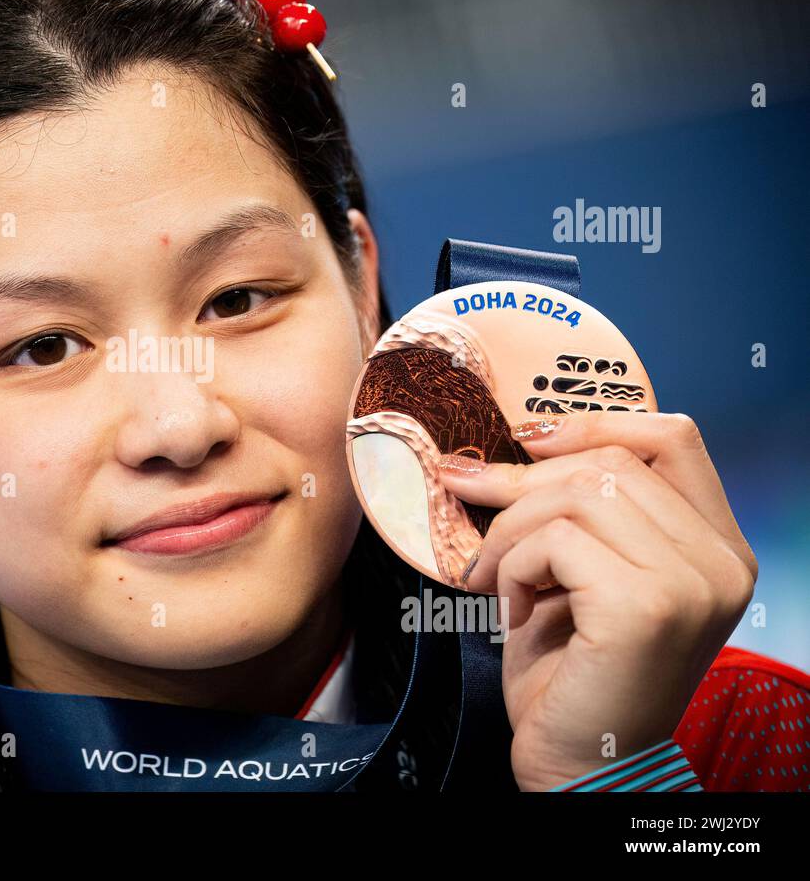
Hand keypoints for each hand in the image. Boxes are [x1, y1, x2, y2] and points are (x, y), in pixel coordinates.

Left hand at [437, 412, 756, 790]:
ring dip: (509, 531)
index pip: (673, 437)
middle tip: (464, 495)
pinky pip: (555, 542)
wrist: (577, 761)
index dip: (593, 424)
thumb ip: (578, 510)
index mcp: (716, 545)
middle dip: (522, 480)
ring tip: (490, 577)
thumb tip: (514, 442)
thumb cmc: (572, 669)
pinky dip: (511, 568)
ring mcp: (691, 582)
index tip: (525, 440)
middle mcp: (720, 560)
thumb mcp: (580, 572)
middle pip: (610, 463)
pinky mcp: (647, 606)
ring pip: (577, 495)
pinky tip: (510, 610)